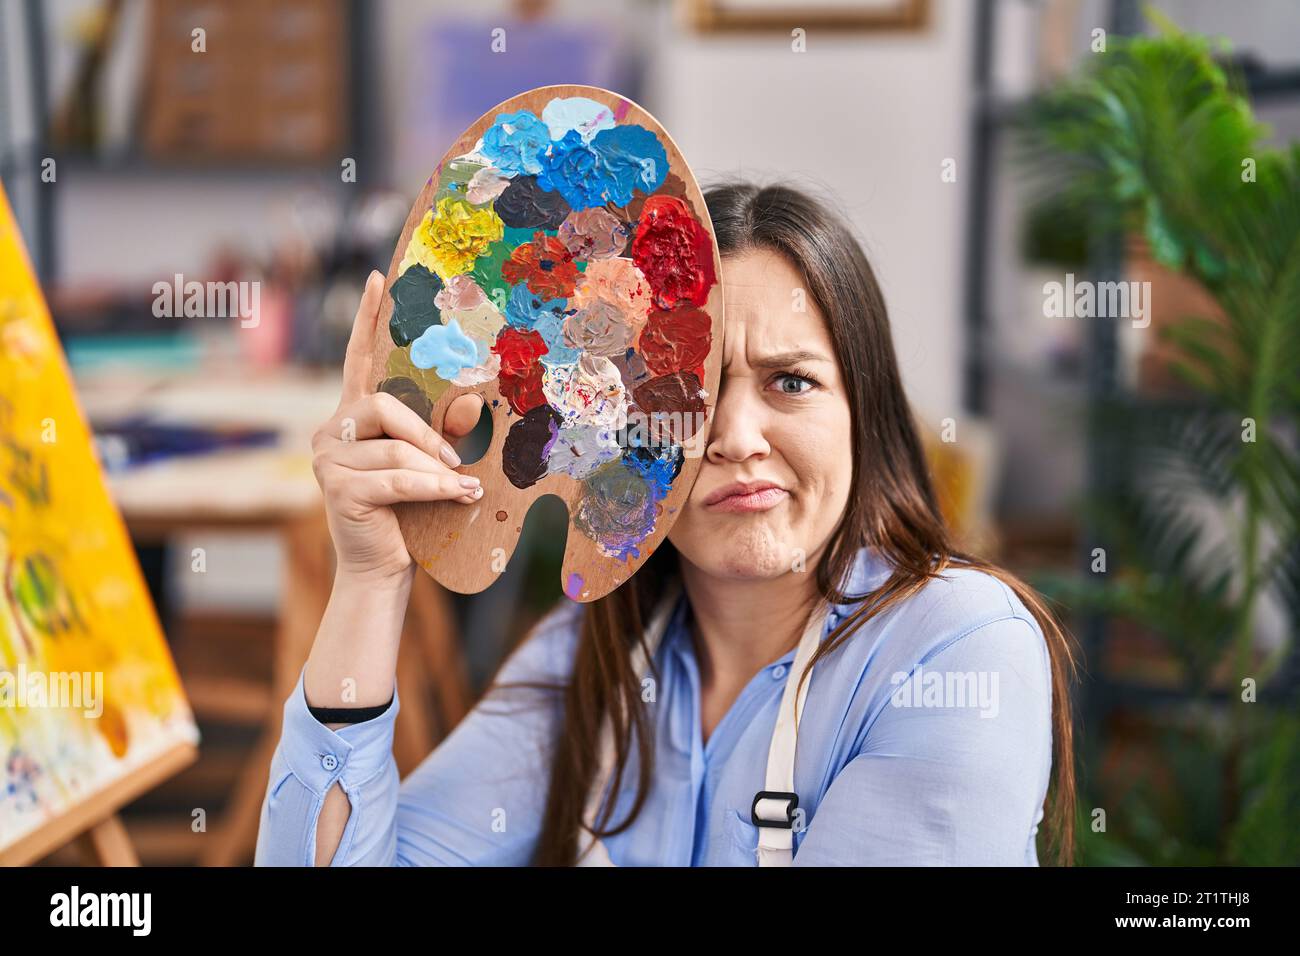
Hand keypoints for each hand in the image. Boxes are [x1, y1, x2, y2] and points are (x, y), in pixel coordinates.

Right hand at [312, 270, 484, 583]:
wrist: (382, 566)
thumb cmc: (407, 511)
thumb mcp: (432, 462)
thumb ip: (447, 428)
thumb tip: (475, 400)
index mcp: (353, 416)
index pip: (358, 359)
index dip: (368, 320)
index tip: (379, 278)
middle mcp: (331, 430)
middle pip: (383, 405)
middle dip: (426, 434)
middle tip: (457, 461)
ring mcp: (327, 460)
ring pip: (394, 447)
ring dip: (434, 469)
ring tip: (462, 487)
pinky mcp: (337, 489)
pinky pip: (396, 479)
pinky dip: (433, 489)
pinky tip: (460, 496)